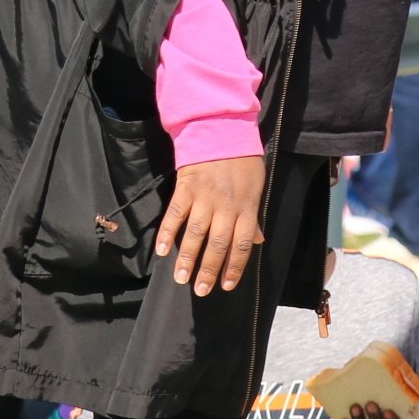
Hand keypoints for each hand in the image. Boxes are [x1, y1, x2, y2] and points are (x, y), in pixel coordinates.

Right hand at [155, 155, 262, 297]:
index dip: (234, 267)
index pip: (242, 245)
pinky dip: (167, 233)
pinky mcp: (186, 187)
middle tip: (200, 291)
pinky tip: (161, 251)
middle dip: (208, 270)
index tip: (226, 286)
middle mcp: (226, 206)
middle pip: (217, 245)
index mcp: (246, 208)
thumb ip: (253, 215)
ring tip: (180, 278)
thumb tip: (257, 240)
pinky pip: (175, 214)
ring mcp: (204, 197)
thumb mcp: (255, 186)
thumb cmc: (242, 159)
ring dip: (187, 258)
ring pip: (195, 234)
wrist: (221, 128)